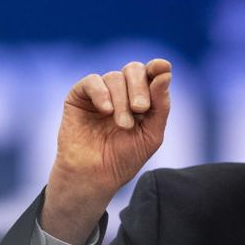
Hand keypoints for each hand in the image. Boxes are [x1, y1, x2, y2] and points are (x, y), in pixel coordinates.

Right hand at [41, 59, 171, 243]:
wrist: (94, 177)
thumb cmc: (123, 159)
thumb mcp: (151, 135)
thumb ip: (161, 105)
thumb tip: (165, 73)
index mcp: (140, 98)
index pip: (151, 74)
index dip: (157, 67)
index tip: (162, 68)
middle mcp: (120, 92)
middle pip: (133, 70)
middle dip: (140, 87)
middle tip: (140, 109)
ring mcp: (100, 93)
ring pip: (114, 77)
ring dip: (122, 101)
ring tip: (123, 125)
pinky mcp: (79, 96)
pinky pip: (92, 82)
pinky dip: (101, 93)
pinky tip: (106, 111)